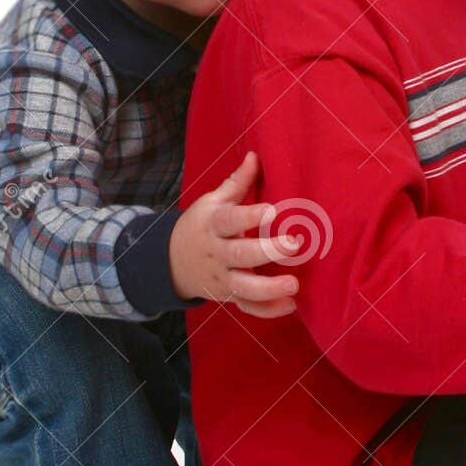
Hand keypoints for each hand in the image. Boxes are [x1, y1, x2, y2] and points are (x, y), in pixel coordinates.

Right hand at [169, 151, 302, 317]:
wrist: (171, 261)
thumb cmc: (202, 225)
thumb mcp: (213, 201)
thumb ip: (237, 182)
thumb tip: (256, 155)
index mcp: (214, 224)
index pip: (230, 220)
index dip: (249, 216)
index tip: (272, 210)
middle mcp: (217, 253)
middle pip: (240, 255)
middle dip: (267, 251)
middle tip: (294, 245)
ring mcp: (222, 277)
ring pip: (243, 287)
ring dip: (268, 289)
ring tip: (293, 284)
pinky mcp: (227, 296)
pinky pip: (246, 307)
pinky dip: (267, 310)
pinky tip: (290, 306)